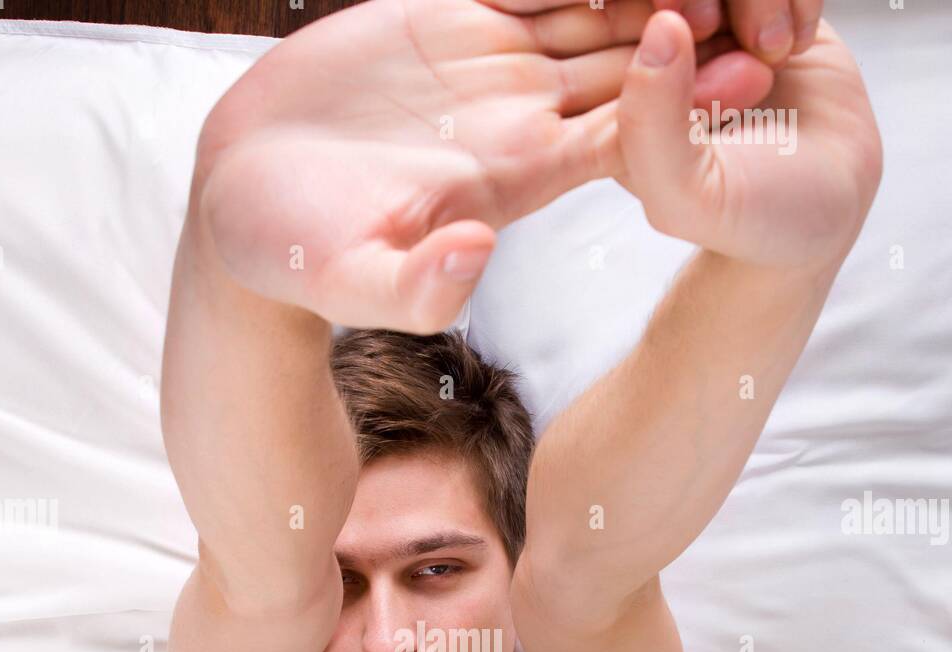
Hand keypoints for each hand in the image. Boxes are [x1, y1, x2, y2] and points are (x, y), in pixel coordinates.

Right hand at [195, 0, 774, 331]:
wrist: (239, 208)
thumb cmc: (293, 256)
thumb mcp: (349, 283)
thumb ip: (413, 285)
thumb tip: (474, 260)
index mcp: (514, 177)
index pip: (626, 135)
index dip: (690, 104)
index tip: (750, 63)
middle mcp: (513, 118)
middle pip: (630, 67)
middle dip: (694, 29)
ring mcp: (480, 65)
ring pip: (590, 10)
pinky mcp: (440, 20)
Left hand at [614, 12, 882, 267]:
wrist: (826, 211)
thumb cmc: (748, 215)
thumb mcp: (688, 194)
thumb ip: (652, 127)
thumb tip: (662, 27)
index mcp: (608, 98)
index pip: (607, 19)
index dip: (652, 10)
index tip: (693, 29)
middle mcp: (654, 57)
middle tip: (740, 40)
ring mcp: (708, 31)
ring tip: (778, 52)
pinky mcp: (760, 14)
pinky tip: (800, 44)